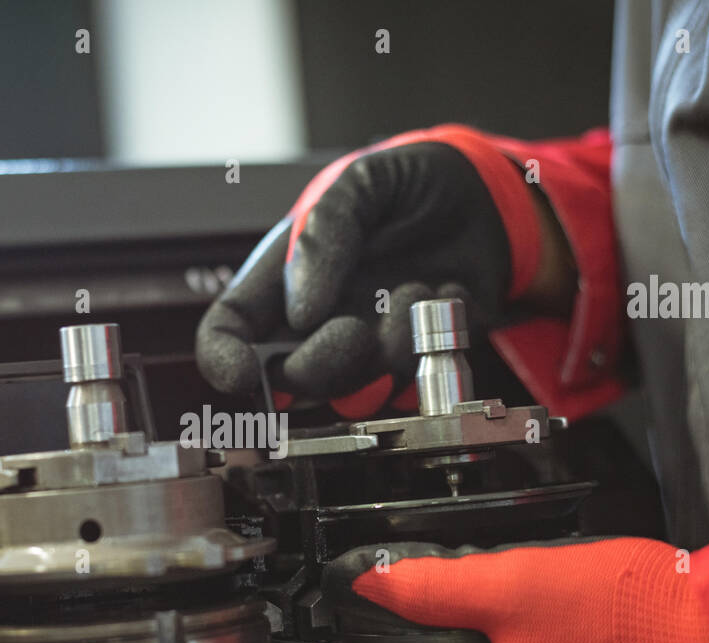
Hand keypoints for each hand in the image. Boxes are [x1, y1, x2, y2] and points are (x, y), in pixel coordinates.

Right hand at [195, 130, 576, 411]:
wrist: (484, 194)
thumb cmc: (410, 184)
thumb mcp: (362, 182)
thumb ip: (324, 233)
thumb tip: (301, 310)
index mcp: (283, 280)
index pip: (229, 335)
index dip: (224, 363)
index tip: (243, 373)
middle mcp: (318, 325)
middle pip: (293, 383)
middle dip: (323, 365)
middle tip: (357, 329)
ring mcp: (369, 349)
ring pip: (360, 394)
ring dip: (392, 348)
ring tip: (419, 289)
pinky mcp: (419, 361)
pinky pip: (421, 384)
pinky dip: (439, 341)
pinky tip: (449, 293)